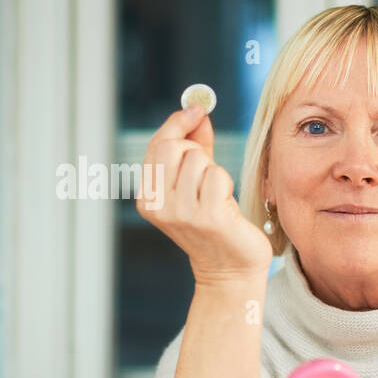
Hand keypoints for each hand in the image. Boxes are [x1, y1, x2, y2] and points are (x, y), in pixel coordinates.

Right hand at [137, 104, 274, 285]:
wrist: (230, 269)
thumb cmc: (215, 224)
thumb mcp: (197, 183)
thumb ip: (196, 146)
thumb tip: (197, 112)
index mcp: (147, 198)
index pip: (156, 146)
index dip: (177, 123)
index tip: (197, 109)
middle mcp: (158, 205)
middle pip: (173, 148)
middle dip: (196, 150)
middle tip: (209, 170)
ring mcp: (181, 213)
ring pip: (198, 160)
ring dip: (215, 171)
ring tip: (217, 196)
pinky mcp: (207, 217)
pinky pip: (217, 175)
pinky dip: (226, 184)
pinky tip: (226, 204)